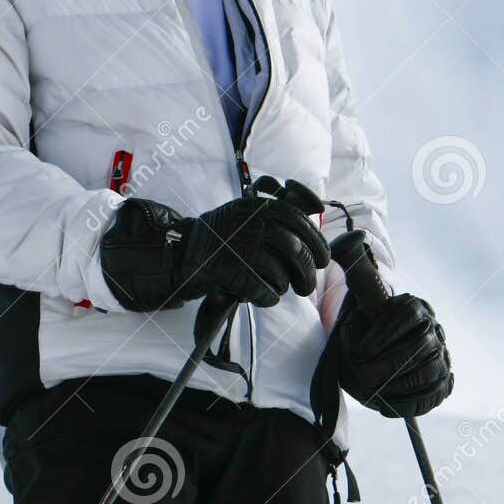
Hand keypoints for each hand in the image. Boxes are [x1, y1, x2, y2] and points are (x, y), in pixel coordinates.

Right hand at [99, 178, 330, 311]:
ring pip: (280, 271)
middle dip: (307, 271)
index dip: (316, 242)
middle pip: (294, 249)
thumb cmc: (222, 237)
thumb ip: (277, 212)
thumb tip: (316, 211)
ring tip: (285, 290)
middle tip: (306, 285)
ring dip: (287, 286)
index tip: (322, 260)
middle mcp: (249, 222)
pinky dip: (268, 297)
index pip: (299, 221)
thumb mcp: (247, 213)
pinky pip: (261, 289)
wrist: (181, 251)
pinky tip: (266, 297)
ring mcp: (237, 245)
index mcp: (257, 206)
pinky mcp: (227, 270)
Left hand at [335, 292, 453, 417]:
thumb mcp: (356, 322)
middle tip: (363, 376)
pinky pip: (433, 395)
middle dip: (389, 363)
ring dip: (399, 384)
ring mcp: (442, 355)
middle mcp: (434, 329)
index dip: (387, 333)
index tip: (363, 350)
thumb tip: (352, 335)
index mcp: (414, 307)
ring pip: (429, 370)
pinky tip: (385, 408)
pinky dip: (408, 404)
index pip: (408, 314)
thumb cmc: (366, 334)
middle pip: (421, 344)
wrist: (379, 353)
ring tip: (372, 391)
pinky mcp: (444, 381)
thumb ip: (355, 324)